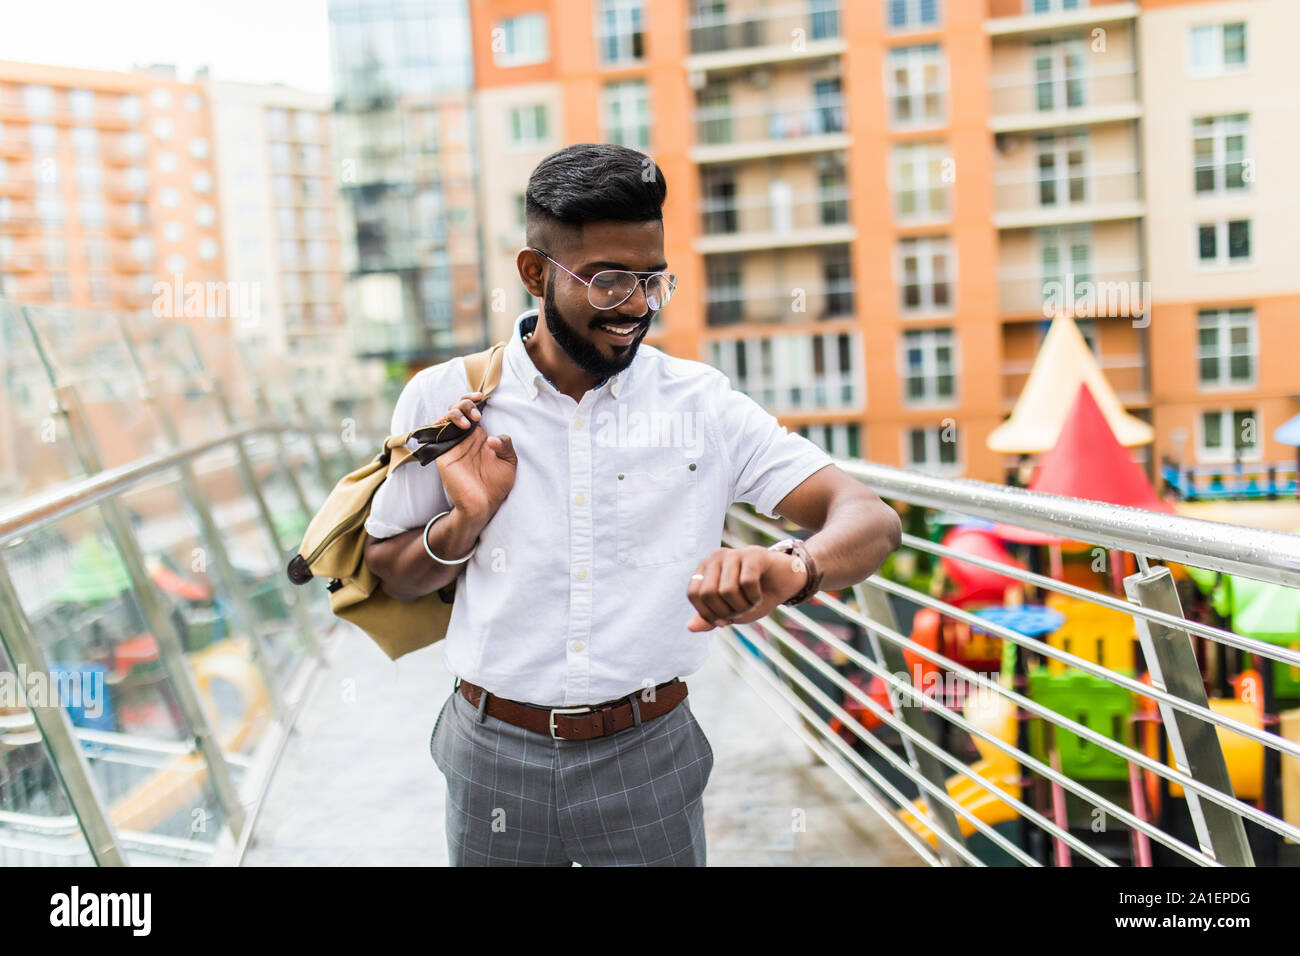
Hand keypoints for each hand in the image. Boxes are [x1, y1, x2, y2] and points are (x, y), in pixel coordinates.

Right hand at [434, 392, 516, 521]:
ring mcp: (453, 445)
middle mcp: (464, 437)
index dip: (473, 399)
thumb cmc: (497, 485)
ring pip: (445, 417)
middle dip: (465, 403)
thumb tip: (492, 438)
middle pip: (457, 408)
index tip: (481, 396)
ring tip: (469, 424)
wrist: (484, 505)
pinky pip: (436, 434)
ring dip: (456, 412)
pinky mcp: (443, 454)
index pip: (472, 409)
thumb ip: (506, 445)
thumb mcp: (509, 462)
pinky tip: (456, 427)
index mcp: (479, 436)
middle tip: (477, 416)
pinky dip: (442, 425)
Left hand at [685, 545, 807, 632]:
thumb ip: (709, 618)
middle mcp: (716, 557)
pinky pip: (747, 583)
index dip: (708, 614)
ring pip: (727, 590)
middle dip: (726, 612)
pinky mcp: (753, 554)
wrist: (785, 584)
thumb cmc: (755, 596)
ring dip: (743, 606)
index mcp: (705, 568)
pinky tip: (760, 595)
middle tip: (741, 612)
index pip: (694, 594)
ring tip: (752, 603)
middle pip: (708, 593)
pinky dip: (755, 597)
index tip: (724, 620)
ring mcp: (734, 553)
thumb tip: (690, 627)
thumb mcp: (730, 612)